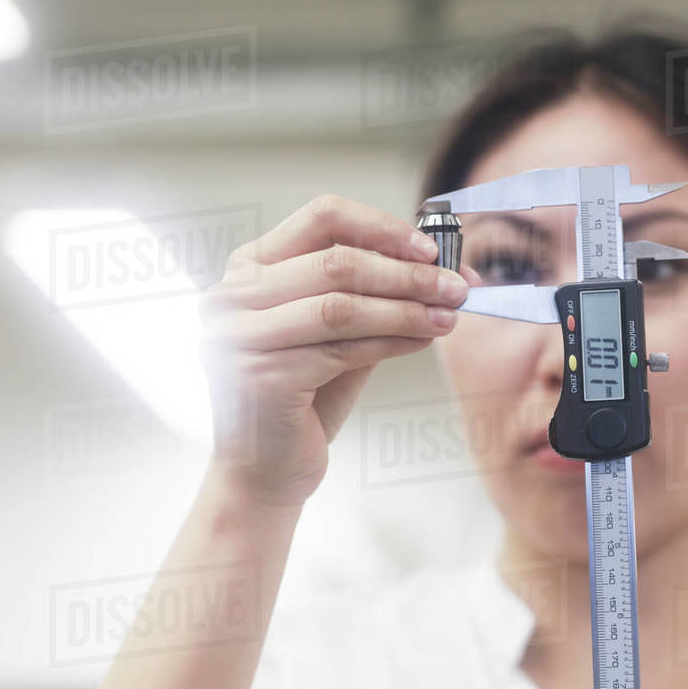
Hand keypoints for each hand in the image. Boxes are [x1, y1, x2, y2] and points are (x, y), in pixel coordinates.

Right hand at [199, 195, 477, 505]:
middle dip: (407, 274)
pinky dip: (390, 342)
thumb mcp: (336, 332)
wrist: (265, 471)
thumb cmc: (302, 396)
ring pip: (341, 306)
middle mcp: (231, 296)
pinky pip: (340, 349)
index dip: (382, 228)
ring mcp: (238, 337)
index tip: (431, 249)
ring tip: (448, 315)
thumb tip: (443, 268)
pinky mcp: (258, 377)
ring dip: (405, 309)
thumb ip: (373, 296)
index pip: (322, 217)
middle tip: (456, 285)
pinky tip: (421, 340)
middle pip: (336, 262)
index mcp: (248, 267)